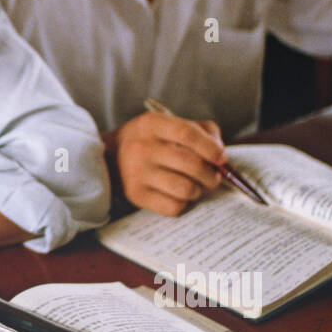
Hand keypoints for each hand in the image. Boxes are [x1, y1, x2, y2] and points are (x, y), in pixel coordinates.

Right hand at [106, 112, 224, 215]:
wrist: (110, 157)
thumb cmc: (150, 140)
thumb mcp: (168, 124)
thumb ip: (200, 130)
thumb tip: (220, 154)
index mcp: (151, 124)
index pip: (187, 134)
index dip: (210, 147)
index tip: (221, 158)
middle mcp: (142, 147)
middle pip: (191, 164)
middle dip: (211, 174)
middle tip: (213, 176)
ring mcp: (137, 173)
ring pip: (186, 189)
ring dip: (198, 190)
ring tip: (195, 186)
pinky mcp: (136, 195)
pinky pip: (174, 206)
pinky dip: (183, 203)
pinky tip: (178, 194)